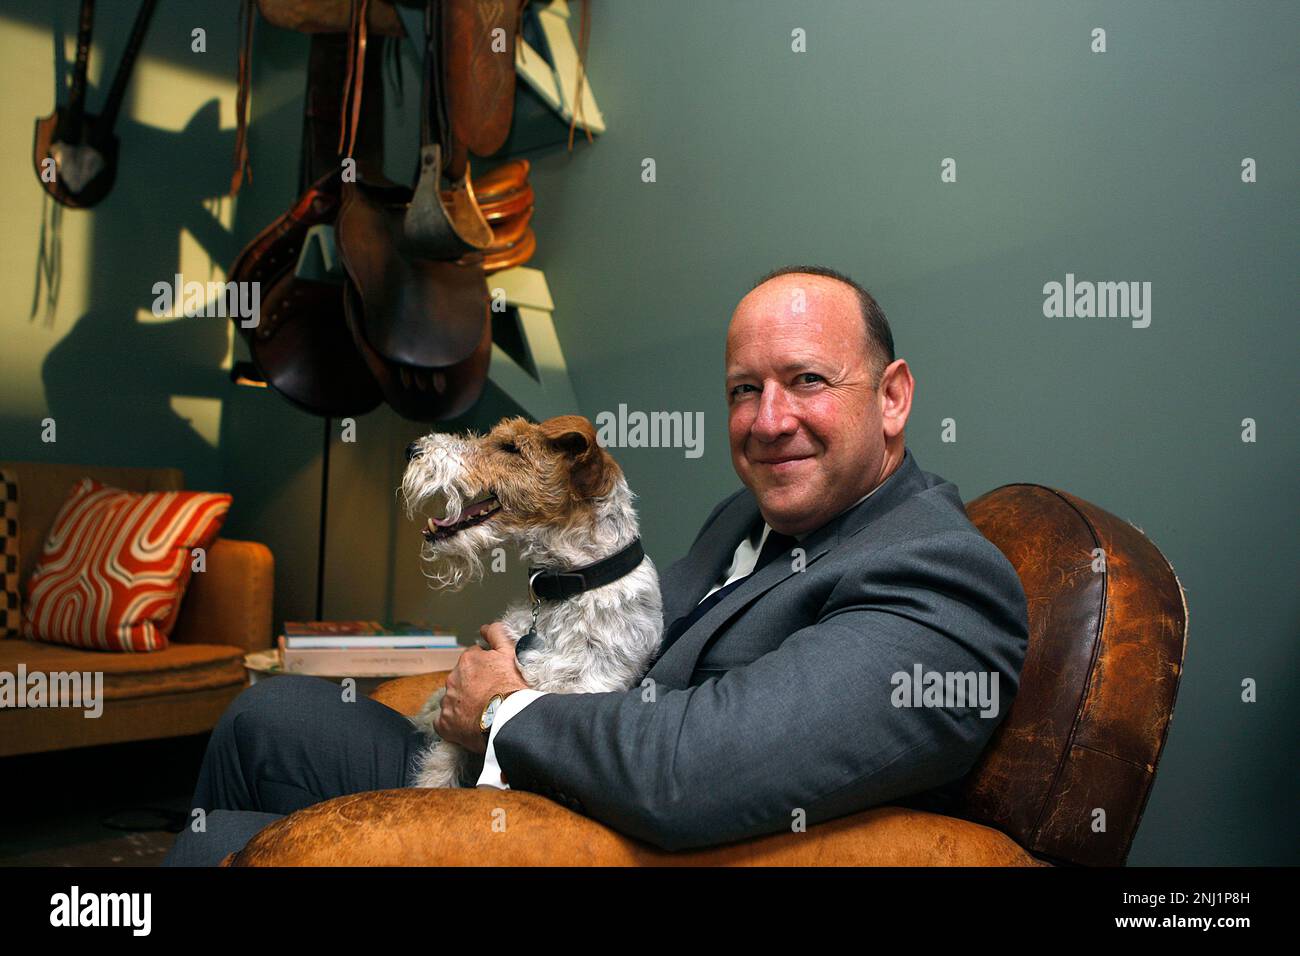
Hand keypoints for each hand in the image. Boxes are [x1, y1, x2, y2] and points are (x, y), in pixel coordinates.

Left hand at [433, 621, 530, 754]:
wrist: (509, 720)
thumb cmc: (511, 688)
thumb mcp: (509, 653)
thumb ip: (496, 634)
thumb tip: (485, 627)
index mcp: (467, 661)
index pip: (473, 660)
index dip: (485, 668)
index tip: (494, 678)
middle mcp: (453, 679)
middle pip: (462, 679)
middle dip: (473, 686)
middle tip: (490, 696)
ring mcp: (448, 702)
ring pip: (453, 700)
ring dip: (464, 704)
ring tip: (482, 712)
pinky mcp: (445, 724)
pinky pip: (444, 722)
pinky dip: (453, 723)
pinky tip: (468, 725)